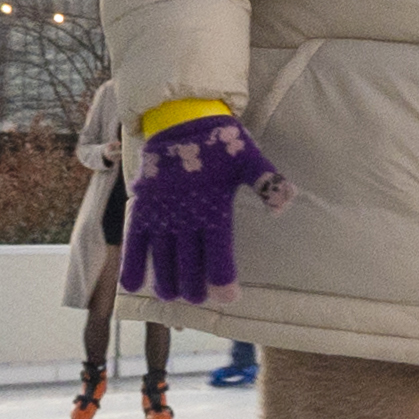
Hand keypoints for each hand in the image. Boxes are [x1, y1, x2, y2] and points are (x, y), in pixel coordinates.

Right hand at [122, 113, 287, 310]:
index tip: (230, 298)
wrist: (180, 119)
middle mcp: (186, 218)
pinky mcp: (143, 209)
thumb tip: (286, 203)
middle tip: (198, 299)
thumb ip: (267, 180)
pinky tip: (134, 286)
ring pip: (163, 259)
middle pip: (189, 264)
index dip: (223, 281)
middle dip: (194, 287)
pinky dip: (132, 264)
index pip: (219, 255)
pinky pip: (135, 242)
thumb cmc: (219, 140)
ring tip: (173, 297)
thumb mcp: (249, 157)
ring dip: (168, 282)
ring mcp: (162, 215)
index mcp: (214, 209)